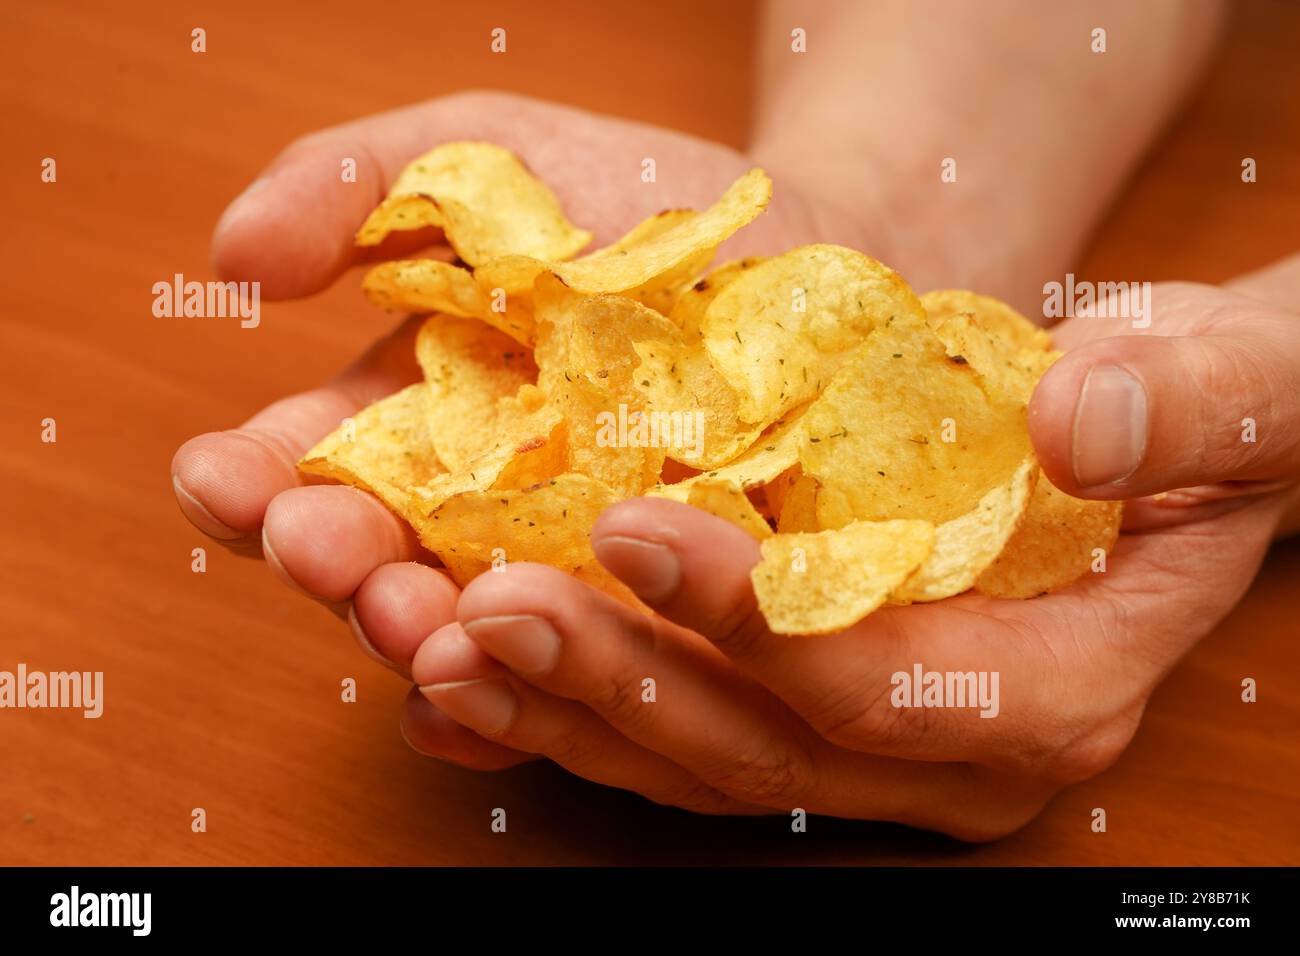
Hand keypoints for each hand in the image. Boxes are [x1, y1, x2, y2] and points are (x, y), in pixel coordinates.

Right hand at [171, 90, 911, 766]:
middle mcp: (470, 515)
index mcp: (406, 423)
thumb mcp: (486, 159)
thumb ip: (353, 187)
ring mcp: (565, 573)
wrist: (811, 242)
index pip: (303, 468)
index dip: (250, 483)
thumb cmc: (635, 197)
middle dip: (342, 569)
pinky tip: (506, 709)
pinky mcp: (662, 616)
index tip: (226, 480)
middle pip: (377, 570)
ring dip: (435, 644)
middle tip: (332, 557)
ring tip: (424, 629)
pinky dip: (541, 704)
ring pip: (476, 638)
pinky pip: (592, 684)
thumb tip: (231, 262)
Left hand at [407, 276, 1299, 837]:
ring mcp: (874, 746)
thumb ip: (1197, 406)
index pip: (898, 684)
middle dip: (623, 682)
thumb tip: (1082, 419)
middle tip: (488, 606)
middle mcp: (954, 747)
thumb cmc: (1207, 419)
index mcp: (1060, 686)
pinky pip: (676, 741)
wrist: (1160, 453)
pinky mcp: (810, 715)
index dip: (766, 625)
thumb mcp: (1243, 387)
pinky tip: (462, 687)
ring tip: (443, 640)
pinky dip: (568, 717)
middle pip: (767, 748)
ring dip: (566, 711)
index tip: (640, 526)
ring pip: (700, 762)